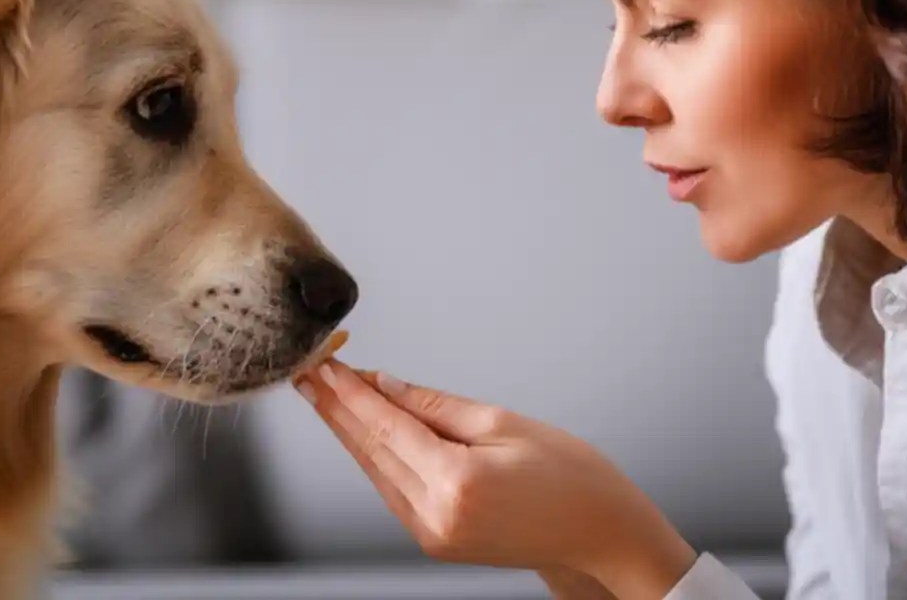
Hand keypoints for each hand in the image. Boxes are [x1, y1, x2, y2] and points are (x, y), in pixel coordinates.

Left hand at [294, 359, 695, 598]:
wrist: (600, 535)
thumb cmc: (569, 475)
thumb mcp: (503, 422)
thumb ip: (436, 406)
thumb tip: (385, 385)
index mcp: (458, 482)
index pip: (386, 427)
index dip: (350, 392)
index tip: (325, 364)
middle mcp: (437, 515)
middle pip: (370, 450)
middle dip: (336, 408)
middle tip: (306, 371)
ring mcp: (432, 535)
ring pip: (375, 471)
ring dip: (348, 431)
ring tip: (323, 393)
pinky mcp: (434, 541)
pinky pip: (392, 489)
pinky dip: (374, 456)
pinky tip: (360, 430)